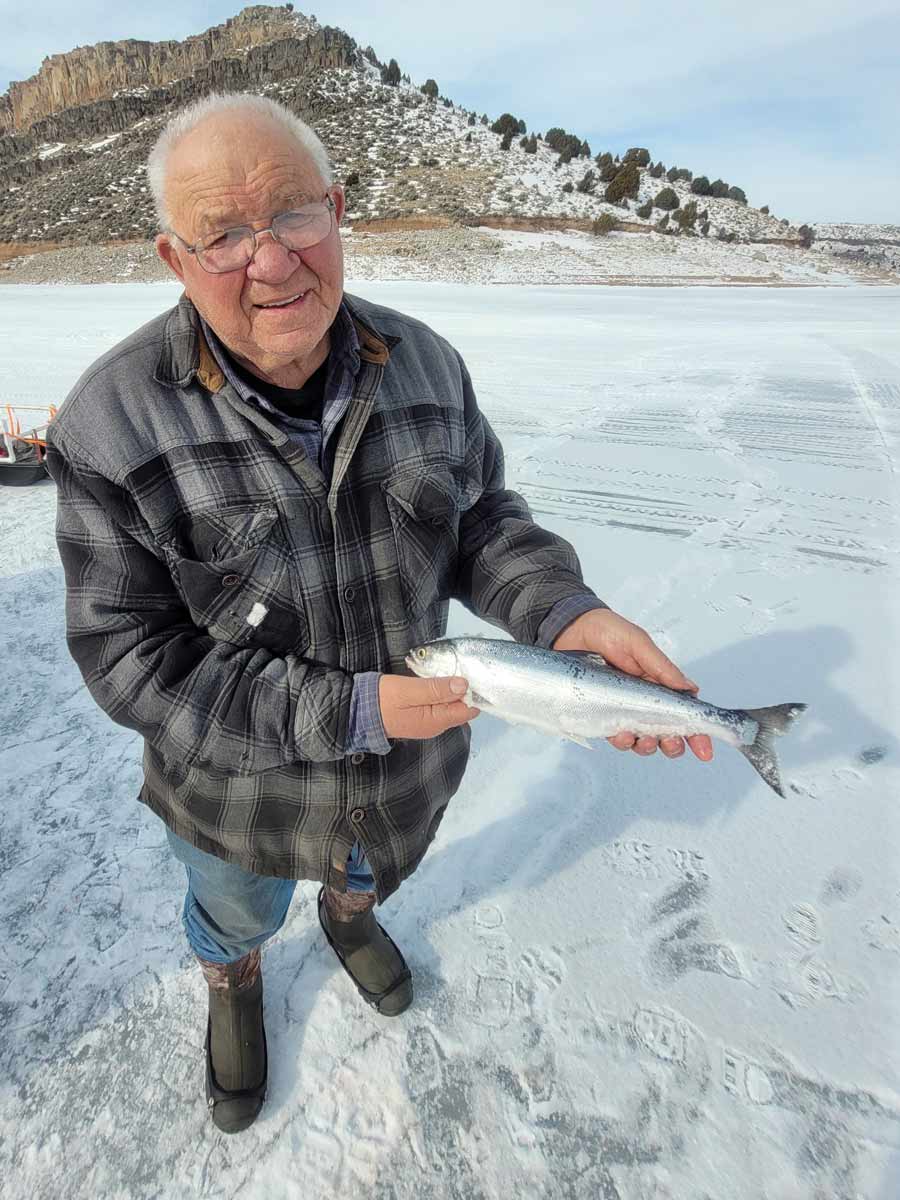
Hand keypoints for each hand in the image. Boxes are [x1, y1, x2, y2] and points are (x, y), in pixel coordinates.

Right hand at [379, 674, 480, 739]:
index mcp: (436, 721)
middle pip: (460, 708)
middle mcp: (436, 726)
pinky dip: (440, 694)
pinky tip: (434, 681)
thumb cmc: (382, 700)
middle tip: (455, 669)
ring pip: (450, 705)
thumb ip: (436, 688)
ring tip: (444, 672)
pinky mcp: (421, 717)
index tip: (467, 674)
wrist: (358, 712)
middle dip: (462, 690)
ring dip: (450, 690)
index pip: (467, 709)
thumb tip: (463, 685)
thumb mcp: (409, 690)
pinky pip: (438, 705)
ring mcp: (428, 723)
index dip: (471, 692)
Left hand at [552, 609, 712, 761]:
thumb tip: (691, 690)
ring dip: (648, 746)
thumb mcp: (638, 644)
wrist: (571, 629)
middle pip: (666, 732)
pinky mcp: (602, 714)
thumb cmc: (608, 631)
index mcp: (659, 684)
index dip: (697, 733)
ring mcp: (623, 709)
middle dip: (672, 744)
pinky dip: (622, 741)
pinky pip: (616, 737)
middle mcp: (644, 700)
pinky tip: (621, 735)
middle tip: (670, 742)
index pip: (683, 712)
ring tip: (644, 740)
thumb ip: (662, 667)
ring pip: (643, 740)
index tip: (704, 750)